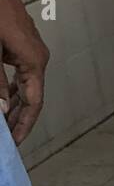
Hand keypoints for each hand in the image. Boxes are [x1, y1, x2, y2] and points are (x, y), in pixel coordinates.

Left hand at [0, 0, 47, 145]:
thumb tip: (2, 109)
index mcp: (34, 60)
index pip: (34, 102)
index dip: (24, 124)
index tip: (15, 141)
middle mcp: (37, 57)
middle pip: (32, 96)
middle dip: (19, 118)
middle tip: (9, 136)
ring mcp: (29, 50)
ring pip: (25, 86)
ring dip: (14, 104)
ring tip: (6, 121)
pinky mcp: (19, 43)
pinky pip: (19, 73)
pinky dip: (10, 87)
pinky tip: (3, 97)